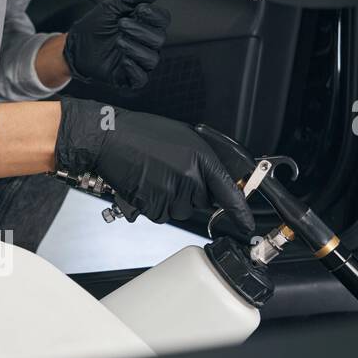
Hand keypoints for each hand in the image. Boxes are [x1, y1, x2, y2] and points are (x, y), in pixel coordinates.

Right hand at [54, 99, 254, 234]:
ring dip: (170, 200)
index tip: (246, 225)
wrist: (110, 138)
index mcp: (200, 157)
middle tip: (170, 175)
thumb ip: (201, 160)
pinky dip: (153, 205)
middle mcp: (189, 177)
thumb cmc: (142, 133)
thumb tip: (214, 179)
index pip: (228, 191)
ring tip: (154, 178)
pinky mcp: (152, 205)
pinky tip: (145, 186)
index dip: (239, 212)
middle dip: (190, 194)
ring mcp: (170, 193)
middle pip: (201, 203)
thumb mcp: (183, 137)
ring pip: (180, 211)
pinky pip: (161, 215)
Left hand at [64, 0, 170, 90]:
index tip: (139, 9)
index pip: (163, 20)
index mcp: (145, 24)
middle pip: (159, 39)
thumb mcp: (114, 5)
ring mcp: (137, 60)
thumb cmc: (96, 24)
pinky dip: (135, 70)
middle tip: (121, 24)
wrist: (77, 43)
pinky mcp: (127, 76)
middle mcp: (145, 43)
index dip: (154, 15)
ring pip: (152, 59)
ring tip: (119, 41)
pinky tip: (124, 60)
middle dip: (141, 30)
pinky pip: (141, 79)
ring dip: (136, 48)